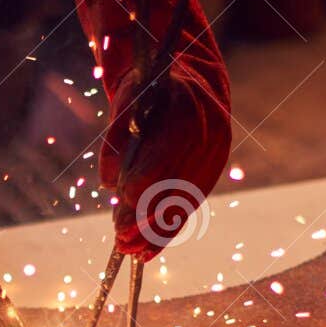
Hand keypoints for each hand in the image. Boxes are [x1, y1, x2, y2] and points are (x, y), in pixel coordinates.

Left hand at [69, 0, 231, 259]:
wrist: (191, 73)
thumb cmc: (147, 85)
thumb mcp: (125, 97)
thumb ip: (117, 138)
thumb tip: (111, 185)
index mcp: (184, 110)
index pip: (160, 162)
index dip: (137, 193)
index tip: (118, 214)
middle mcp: (206, 131)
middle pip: (172, 187)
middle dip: (143, 218)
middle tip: (120, 242)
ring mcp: (214, 150)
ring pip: (183, 200)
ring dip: (156, 231)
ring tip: (132, 253)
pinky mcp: (214, 165)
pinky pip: (190, 202)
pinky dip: (169, 227)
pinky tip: (150, 248)